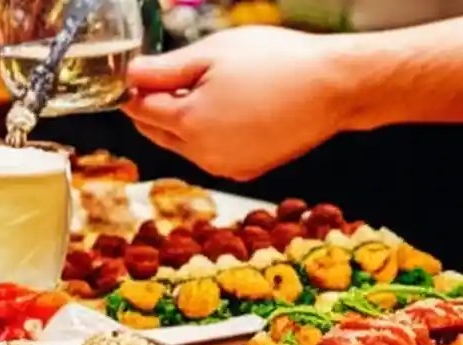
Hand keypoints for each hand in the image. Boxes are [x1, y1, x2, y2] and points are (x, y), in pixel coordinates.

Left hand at [123, 27, 350, 180]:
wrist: (334, 87)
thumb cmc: (276, 63)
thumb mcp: (211, 54)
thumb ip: (164, 70)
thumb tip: (129, 75)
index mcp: (188, 124)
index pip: (140, 110)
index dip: (134, 88)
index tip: (138, 71)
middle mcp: (203, 156)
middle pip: (159, 132)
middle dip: (158, 107)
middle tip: (171, 75)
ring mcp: (226, 168)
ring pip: (186, 145)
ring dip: (185, 122)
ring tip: (211, 87)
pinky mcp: (248, 172)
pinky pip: (214, 153)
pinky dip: (211, 135)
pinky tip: (233, 108)